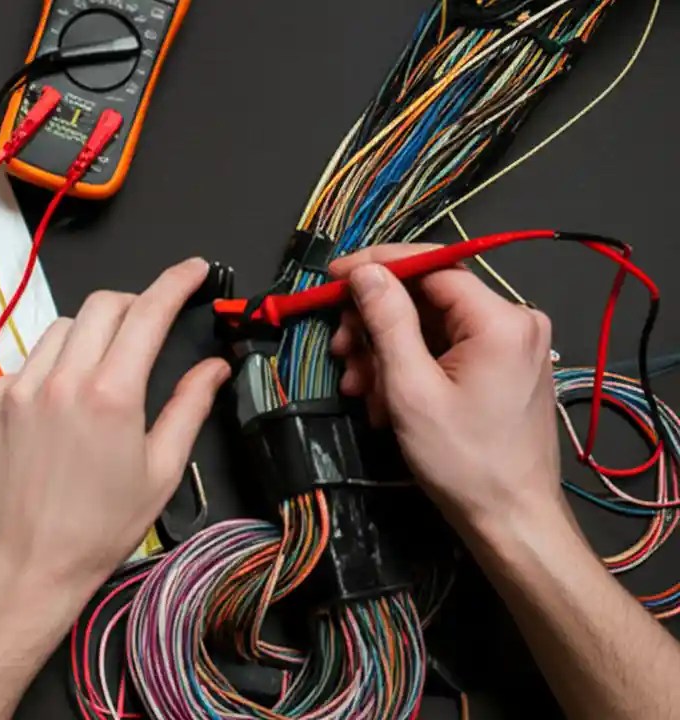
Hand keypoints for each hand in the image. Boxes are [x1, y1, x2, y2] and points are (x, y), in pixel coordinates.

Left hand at [0, 257, 229, 629]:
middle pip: (102, 305)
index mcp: (111, 396)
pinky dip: (49, 368)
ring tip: (102, 376)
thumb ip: (188, 409)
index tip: (193, 271)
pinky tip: (59, 406)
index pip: (148, 312)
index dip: (176, 282)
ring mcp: (18, 387)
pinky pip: (26, 361)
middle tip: (150, 324)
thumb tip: (212, 369)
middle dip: (134, 304)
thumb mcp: (160, 473)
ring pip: (62, 328)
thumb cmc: (93, 531)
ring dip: (90, 335)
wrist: (22, 566)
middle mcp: (61, 381)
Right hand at [328, 244, 563, 533]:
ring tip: (358, 387)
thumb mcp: (410, 388)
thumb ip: (387, 321)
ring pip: (431, 325)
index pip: (431, 265)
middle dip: (376, 322)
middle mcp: (515, 321)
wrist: (511, 519)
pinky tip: (382, 398)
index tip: (333, 277)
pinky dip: (409, 366)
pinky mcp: (504, 368)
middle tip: (340, 350)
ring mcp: (512, 346)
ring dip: (386, 350)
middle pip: (428, 296)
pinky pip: (446, 349)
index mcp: (501, 320)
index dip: (377, 267)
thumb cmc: (463, 461)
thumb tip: (365, 272)